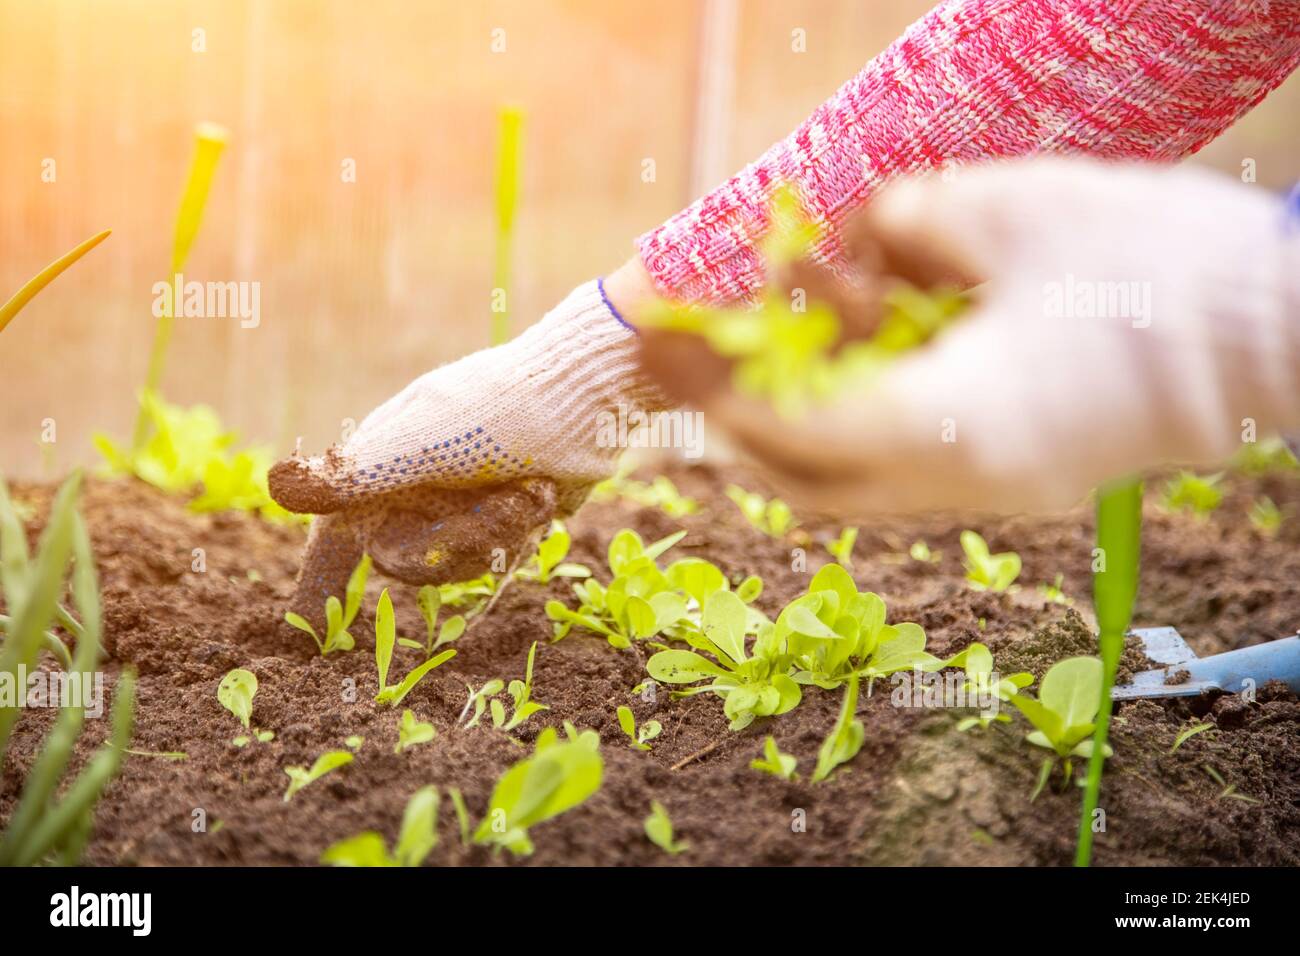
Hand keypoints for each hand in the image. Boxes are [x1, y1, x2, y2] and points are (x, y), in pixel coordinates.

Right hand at [271, 280, 667, 617]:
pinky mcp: (504, 508)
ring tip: (530, 488)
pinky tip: (543, 492)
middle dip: (462, 542)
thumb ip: (355, 474)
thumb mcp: (421, 443)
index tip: (305, 623)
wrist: (586, 394)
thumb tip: (277, 486)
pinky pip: (502, 551)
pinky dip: (523, 527)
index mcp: (379, 467)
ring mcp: (460, 499)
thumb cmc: (497, 410)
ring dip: (501, 531)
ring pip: (464, 561)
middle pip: (412, 561)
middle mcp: (414, 486)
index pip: (332, 537)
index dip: (318, 581)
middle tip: (504, 508)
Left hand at [676, 158, 1299, 513]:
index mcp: (947, 428)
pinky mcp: (1015, 480)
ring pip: (851, 474)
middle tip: (696, 350)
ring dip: (802, 401)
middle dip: (736, 414)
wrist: (1280, 334)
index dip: (708, 386)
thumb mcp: (1010, 214)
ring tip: (802, 301)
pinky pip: (903, 456)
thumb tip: (855, 241)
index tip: (655, 342)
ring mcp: (989, 494)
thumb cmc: (1155, 268)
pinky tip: (867, 329)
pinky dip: (861, 404)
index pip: (786, 431)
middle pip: (803, 479)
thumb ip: (904, 226)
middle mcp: (957, 483)